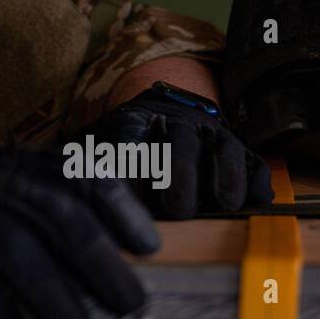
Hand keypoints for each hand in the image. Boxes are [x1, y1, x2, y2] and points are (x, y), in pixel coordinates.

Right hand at [0, 146, 159, 318]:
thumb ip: (31, 208)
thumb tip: (102, 252)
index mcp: (4, 162)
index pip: (75, 170)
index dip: (118, 204)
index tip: (148, 244)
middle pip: (53, 213)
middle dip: (99, 261)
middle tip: (130, 302)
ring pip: (12, 249)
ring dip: (54, 298)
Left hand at [87, 88, 273, 218]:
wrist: (165, 112)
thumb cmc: (127, 141)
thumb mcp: (99, 142)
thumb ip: (82, 161)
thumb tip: (63, 175)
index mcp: (135, 121)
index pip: (129, 136)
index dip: (128, 158)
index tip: (126, 187)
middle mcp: (176, 123)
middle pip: (181, 144)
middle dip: (180, 174)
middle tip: (177, 206)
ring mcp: (211, 135)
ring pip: (222, 149)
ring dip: (225, 175)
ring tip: (224, 202)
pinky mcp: (238, 150)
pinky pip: (253, 161)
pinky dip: (255, 178)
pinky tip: (256, 198)